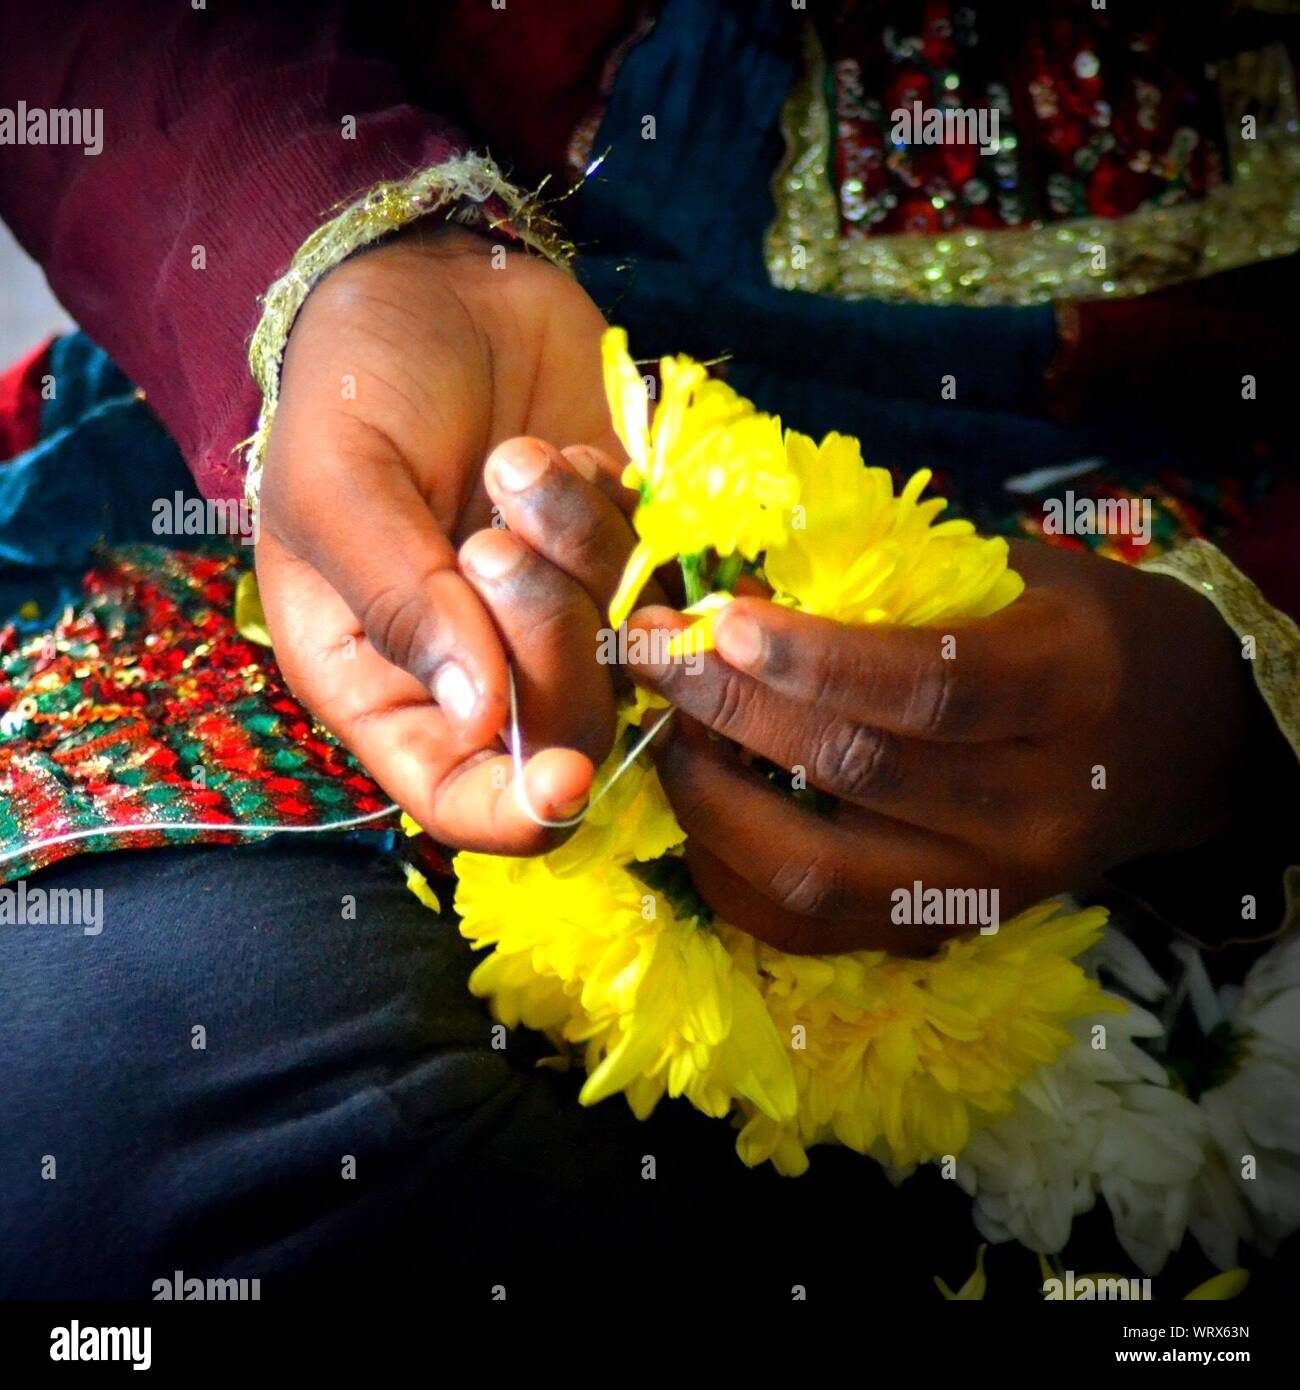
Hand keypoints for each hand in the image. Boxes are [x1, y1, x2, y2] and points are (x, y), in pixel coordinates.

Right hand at [254, 227, 623, 851]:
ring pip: (623, 652)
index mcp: (383, 681)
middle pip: (561, 727)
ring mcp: (562, 612)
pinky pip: (663, 574)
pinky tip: (570, 458)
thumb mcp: (337, 486)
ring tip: (520, 461)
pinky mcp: (622, 553)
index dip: (516, 811)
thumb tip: (482, 721)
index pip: (458, 798)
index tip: (566, 780)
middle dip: (544, 634)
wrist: (428, 278)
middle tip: (494, 534)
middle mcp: (481, 668)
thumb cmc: (350, 383)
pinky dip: (626, 518)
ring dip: (582, 554)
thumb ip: (400, 604)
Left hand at [626, 542, 1261, 953]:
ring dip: (714, 805)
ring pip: (818, 877)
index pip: (925, 686)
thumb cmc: (1087, 633)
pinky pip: (814, 928)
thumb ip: (896, 583)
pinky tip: (700, 813)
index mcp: (1069, 689)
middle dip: (727, 711)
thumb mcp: (1017, 575)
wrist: (1178, 746)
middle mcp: (1036, 807)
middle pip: (854, 774)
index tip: (714, 618)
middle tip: (649, 654)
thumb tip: (740, 582)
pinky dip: (735, 876)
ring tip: (667, 735)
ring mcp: (992, 889)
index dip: (809, 658)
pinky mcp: (951, 933)